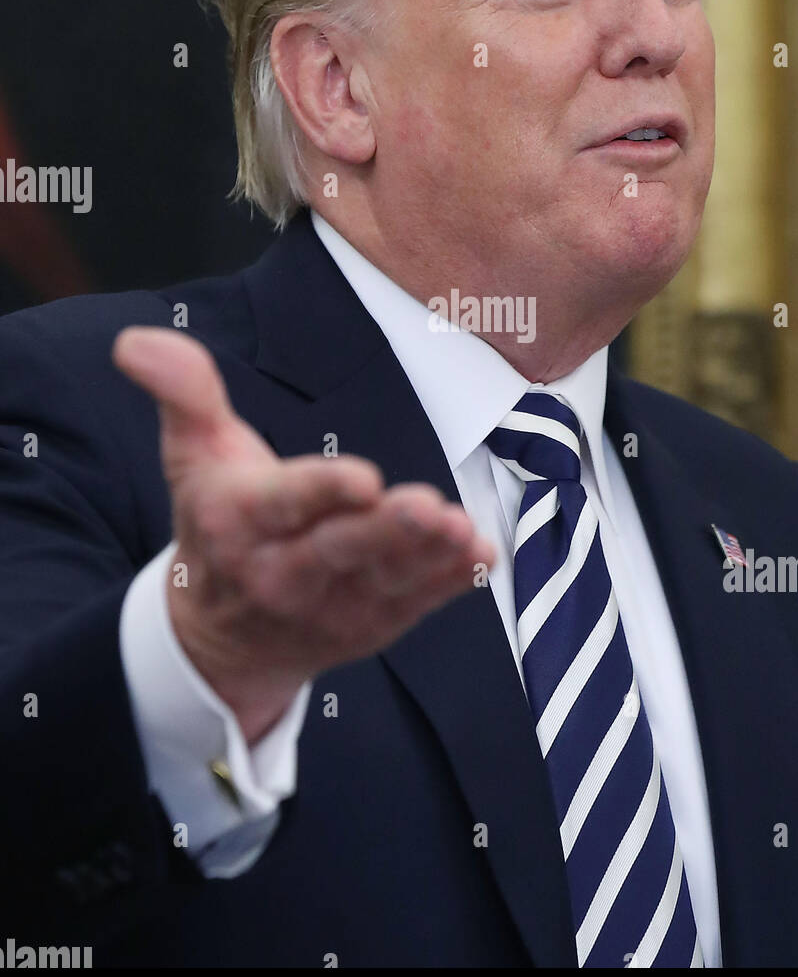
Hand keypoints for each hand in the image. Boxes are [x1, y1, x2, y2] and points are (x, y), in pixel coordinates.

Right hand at [113, 327, 495, 741]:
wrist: (220, 638)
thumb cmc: (217, 525)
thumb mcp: (194, 455)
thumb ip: (183, 393)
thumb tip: (136, 339)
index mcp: (239, 524)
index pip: (282, 504)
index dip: (321, 492)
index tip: (362, 478)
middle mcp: (283, 573)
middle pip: (339, 551)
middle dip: (385, 532)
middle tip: (428, 507)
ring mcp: (333, 607)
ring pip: (386, 581)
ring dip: (429, 558)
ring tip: (463, 531)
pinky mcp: (373, 625)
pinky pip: (417, 605)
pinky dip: (451, 584)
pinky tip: (483, 555)